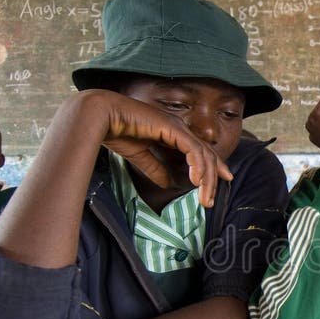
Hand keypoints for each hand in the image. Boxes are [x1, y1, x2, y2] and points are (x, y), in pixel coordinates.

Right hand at [98, 91, 232, 207]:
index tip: (217, 185)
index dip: (212, 168)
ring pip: (203, 154)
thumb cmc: (117, 131)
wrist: (102, 116)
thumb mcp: (140, 156)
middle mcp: (179, 128)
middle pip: (206, 155)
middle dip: (212, 179)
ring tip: (205, 198)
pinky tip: (197, 181)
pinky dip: (198, 166)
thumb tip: (168, 183)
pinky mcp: (173, 128)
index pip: (200, 152)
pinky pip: (193, 149)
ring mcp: (178, 127)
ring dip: (207, 178)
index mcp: (173, 133)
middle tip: (210, 202)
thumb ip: (155, 168)